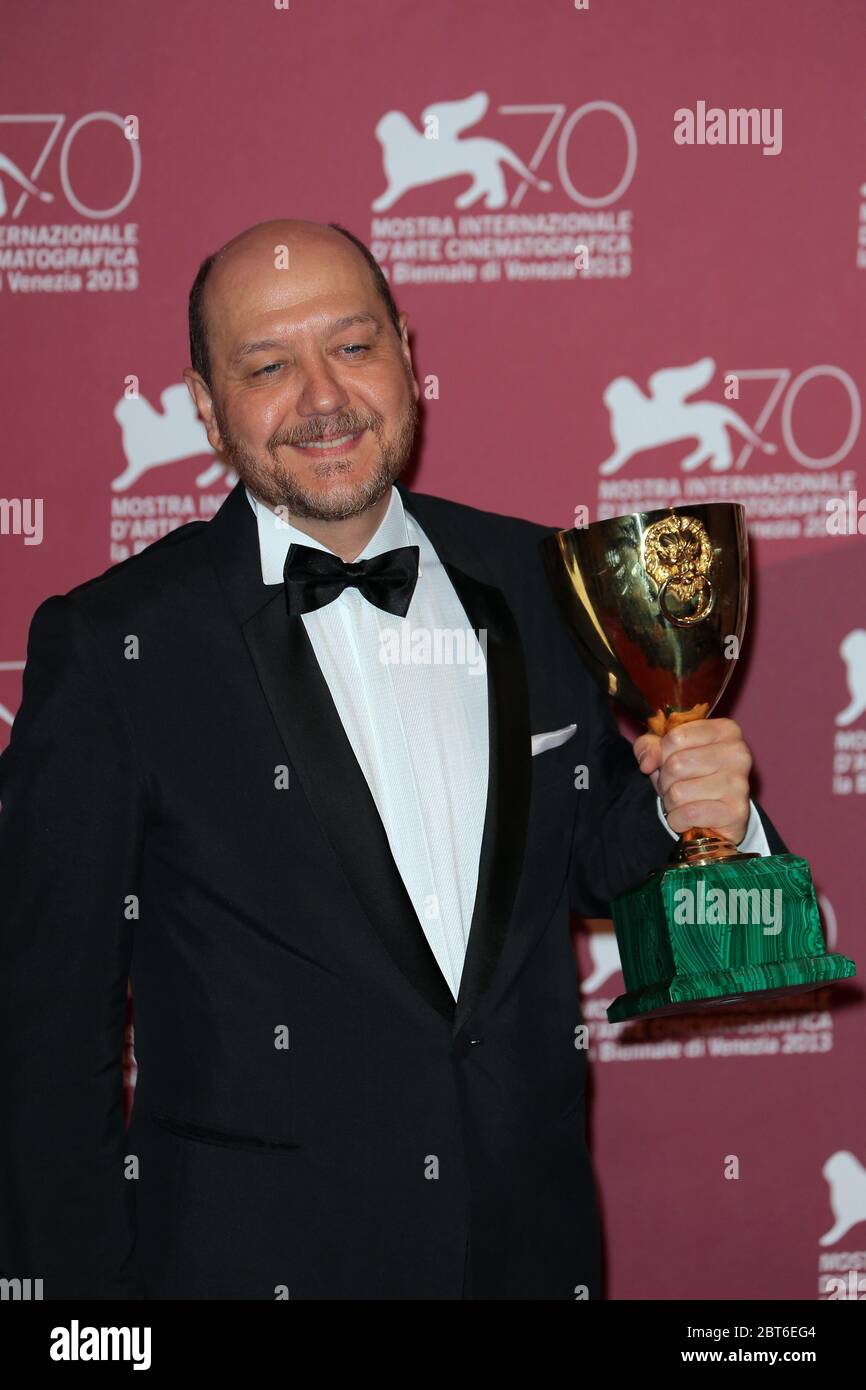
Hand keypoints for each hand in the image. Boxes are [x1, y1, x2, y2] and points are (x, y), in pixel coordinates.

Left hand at [633, 717, 752, 845]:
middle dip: (665, 781)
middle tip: (676, 786)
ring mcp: (740, 783)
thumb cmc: (690, 774)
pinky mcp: (736, 812)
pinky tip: (688, 818)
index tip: (670, 762)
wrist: (716, 813)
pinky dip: (678, 820)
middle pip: (676, 765)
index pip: (675, 737)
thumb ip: (649, 747)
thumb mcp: (665, 751)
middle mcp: (738, 753)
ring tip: (683, 801)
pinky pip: (689, 814)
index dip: (662, 755)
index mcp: (724, 730)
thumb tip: (648, 763)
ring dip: (671, 802)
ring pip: (678, 792)